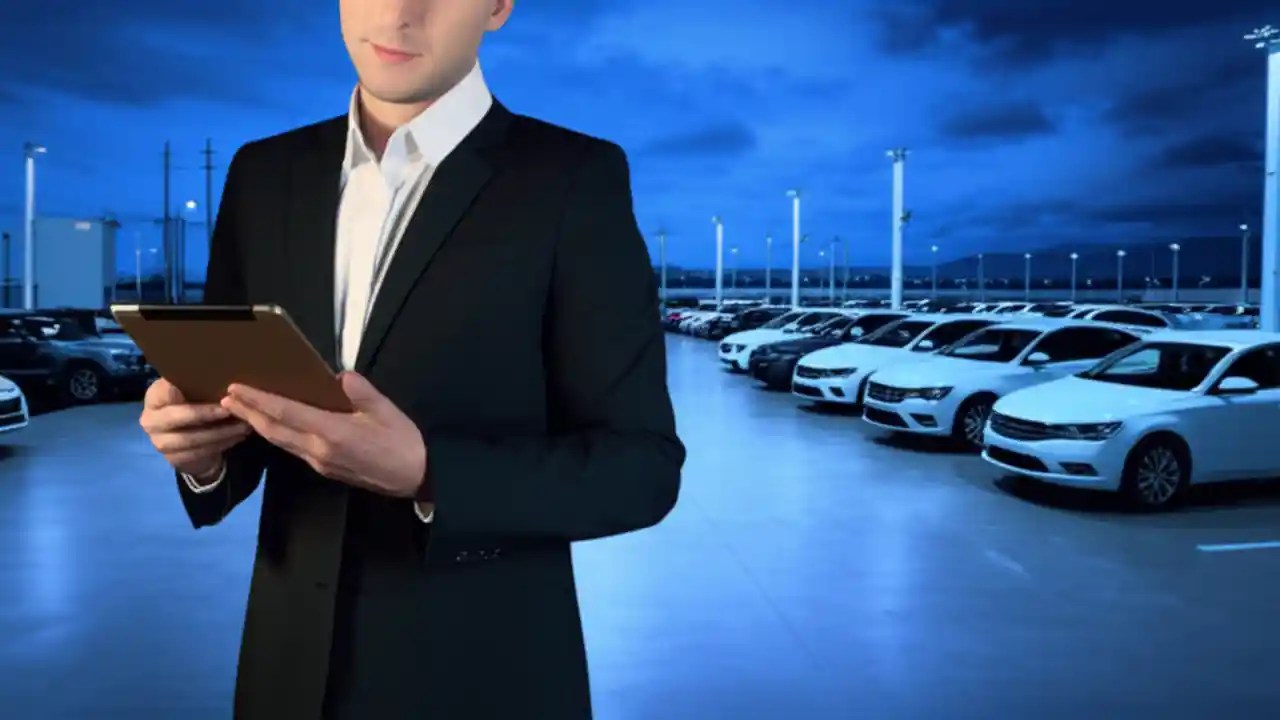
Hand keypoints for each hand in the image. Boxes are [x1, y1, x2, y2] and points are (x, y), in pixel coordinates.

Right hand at [140, 378, 251, 478]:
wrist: (193, 441)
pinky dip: (222, 444)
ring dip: (221, 432)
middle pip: (178, 416)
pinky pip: (199, 453)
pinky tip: (238, 437)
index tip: (214, 385)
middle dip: (207, 412)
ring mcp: (159, 442)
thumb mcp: (197, 392)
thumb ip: (202, 384)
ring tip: (244, 425)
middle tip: (231, 408)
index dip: (189, 387)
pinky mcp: (173, 459)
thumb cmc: (197, 406)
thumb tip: (227, 379)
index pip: (167, 389)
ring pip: (191, 438)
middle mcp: (150, 419)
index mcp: (155, 396)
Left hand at [221, 371, 427, 498]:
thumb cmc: (404, 442)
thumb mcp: (386, 410)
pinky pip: (292, 449)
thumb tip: (340, 377)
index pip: (286, 413)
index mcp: (332, 432)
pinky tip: (273, 426)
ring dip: (258, 425)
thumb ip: (361, 392)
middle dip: (248, 413)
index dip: (258, 400)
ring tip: (241, 410)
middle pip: (274, 431)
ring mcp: (319, 462)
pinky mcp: (325, 468)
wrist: (417, 478)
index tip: (236, 389)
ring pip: (280, 442)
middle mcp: (318, 450)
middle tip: (226, 398)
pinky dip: (276, 434)